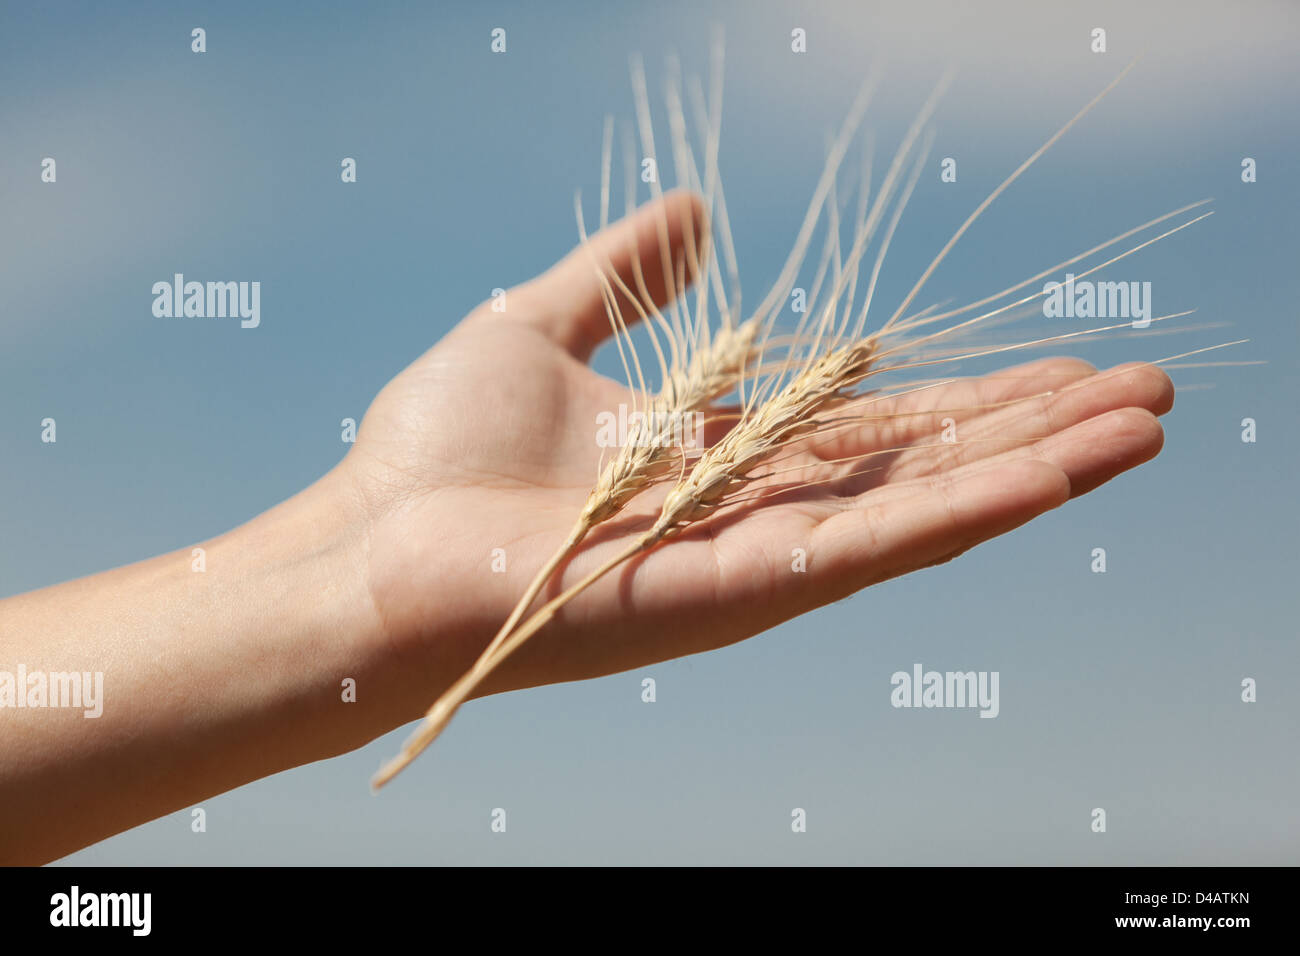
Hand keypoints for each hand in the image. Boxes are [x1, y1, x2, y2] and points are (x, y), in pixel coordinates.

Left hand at [337, 190, 1172, 725]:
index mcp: (723, 458)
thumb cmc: (438, 452)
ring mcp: (752, 560)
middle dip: (1034, 428)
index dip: (969, 394)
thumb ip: (624, 276)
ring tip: (1141, 426)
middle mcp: (754, 514)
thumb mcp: (542, 326)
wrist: (368, 546)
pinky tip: (1054, 475)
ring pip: (920, 506)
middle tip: (1146, 391)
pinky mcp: (733, 593)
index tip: (1058, 360)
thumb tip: (695, 209)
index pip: (875, 423)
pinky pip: (867, 547)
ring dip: (1035, 466)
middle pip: (922, 464)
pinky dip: (963, 510)